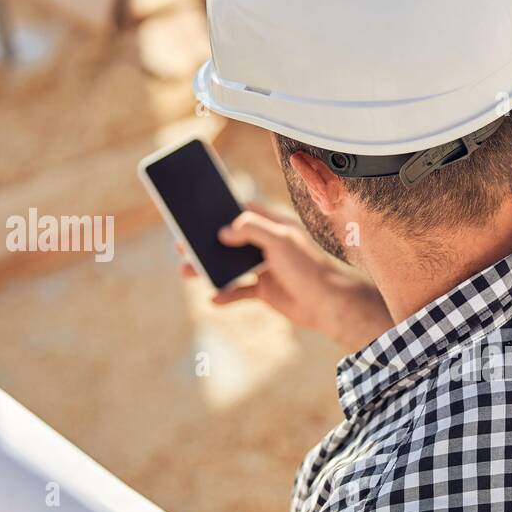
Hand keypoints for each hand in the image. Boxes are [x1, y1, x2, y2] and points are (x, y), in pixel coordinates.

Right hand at [176, 201, 391, 352]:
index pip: (244, 210)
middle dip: (207, 241)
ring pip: (230, 265)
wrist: (330, 304)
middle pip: (231, 239)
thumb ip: (251, 229)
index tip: (197, 207)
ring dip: (209, 268)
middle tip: (181, 243)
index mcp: (274, 225)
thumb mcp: (280, 239)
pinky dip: (226, 294)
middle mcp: (268, 244)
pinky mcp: (266, 290)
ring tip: (187, 271)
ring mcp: (265, 267)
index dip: (222, 208)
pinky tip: (214, 298)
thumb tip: (224, 231)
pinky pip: (239, 291)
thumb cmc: (310, 267)